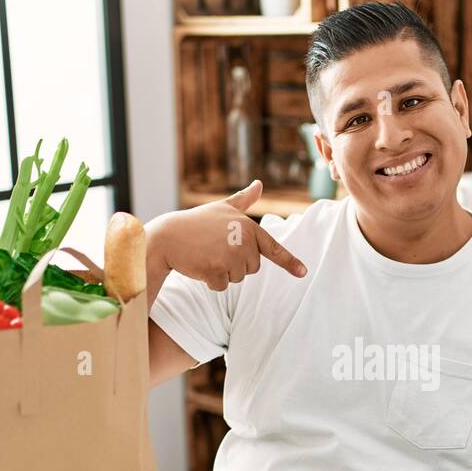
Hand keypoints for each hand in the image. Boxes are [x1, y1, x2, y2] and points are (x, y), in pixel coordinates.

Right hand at [145, 180, 306, 293]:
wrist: (167, 236)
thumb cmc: (196, 223)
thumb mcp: (222, 208)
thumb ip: (244, 200)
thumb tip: (260, 184)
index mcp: (248, 226)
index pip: (273, 247)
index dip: (290, 262)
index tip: (303, 273)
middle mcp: (243, 240)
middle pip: (252, 268)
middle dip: (235, 264)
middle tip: (215, 249)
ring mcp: (230, 255)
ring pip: (237, 278)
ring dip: (222, 273)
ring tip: (207, 255)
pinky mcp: (216, 269)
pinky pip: (222, 286)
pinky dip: (211, 281)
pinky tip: (199, 266)